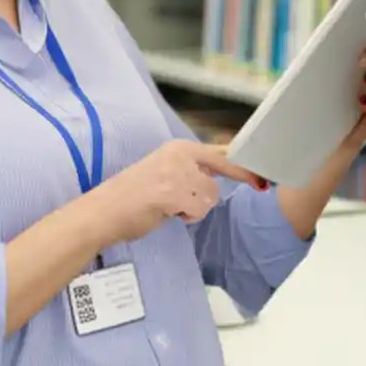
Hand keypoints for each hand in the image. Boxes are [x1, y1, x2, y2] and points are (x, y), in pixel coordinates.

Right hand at [87, 139, 265, 245]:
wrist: (103, 212)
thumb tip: (220, 175)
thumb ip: (191, 171)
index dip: (243, 166)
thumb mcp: (165, 173)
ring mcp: (176, 173)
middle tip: (236, 192)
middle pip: (221, 174)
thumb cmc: (134, 197)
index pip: (221, 153)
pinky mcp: (172, 192)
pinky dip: (186, 218)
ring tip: (169, 207)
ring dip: (194, 209)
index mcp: (178, 148)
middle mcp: (179, 155)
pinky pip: (198, 210)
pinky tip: (166, 213)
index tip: (263, 175)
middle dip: (223, 188)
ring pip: (210, 197)